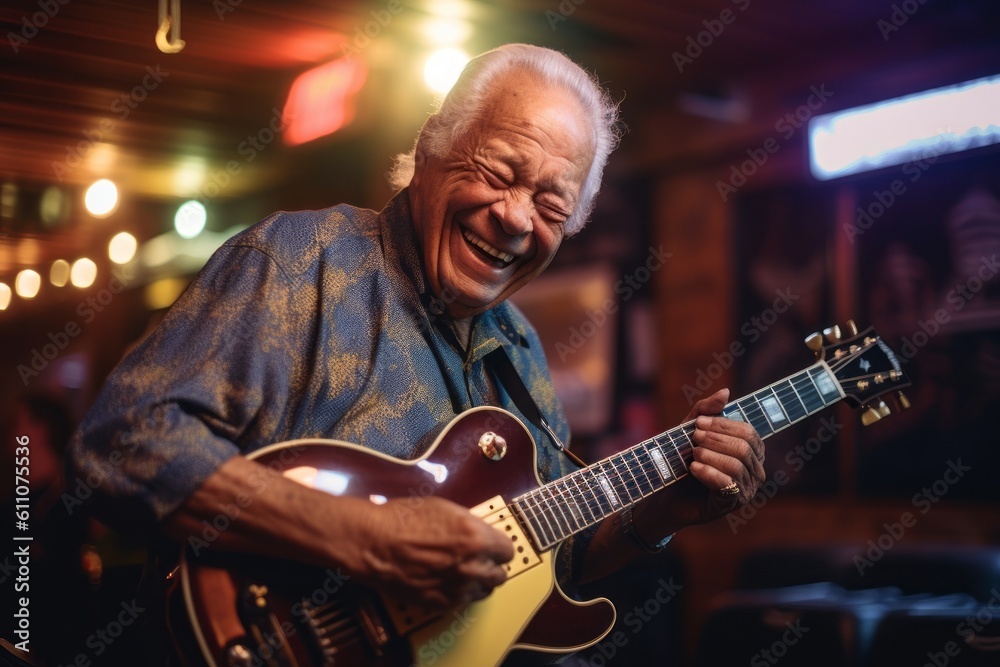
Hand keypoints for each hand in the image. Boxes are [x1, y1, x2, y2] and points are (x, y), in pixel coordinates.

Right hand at [357, 496, 513, 609]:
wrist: (374, 543)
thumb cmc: (403, 520)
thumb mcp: (444, 509)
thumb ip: (470, 525)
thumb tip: (480, 533)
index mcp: (476, 538)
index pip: (508, 550)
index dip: (498, 546)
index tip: (492, 546)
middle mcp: (471, 566)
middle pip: (500, 574)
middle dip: (491, 565)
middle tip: (478, 559)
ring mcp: (457, 588)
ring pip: (485, 591)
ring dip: (478, 581)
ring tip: (463, 571)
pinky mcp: (441, 603)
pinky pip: (464, 601)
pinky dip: (459, 593)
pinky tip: (447, 580)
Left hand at [641, 388, 765, 528]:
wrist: (665, 492)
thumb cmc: (681, 459)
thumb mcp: (690, 429)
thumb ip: (707, 410)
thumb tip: (725, 392)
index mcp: (751, 450)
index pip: (748, 432)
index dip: (722, 425)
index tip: (697, 423)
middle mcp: (754, 471)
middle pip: (744, 448)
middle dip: (716, 440)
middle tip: (693, 439)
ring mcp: (745, 490)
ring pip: (736, 466)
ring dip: (711, 456)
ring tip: (693, 454)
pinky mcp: (731, 505)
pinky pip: (727, 486)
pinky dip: (709, 473)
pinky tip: (693, 468)